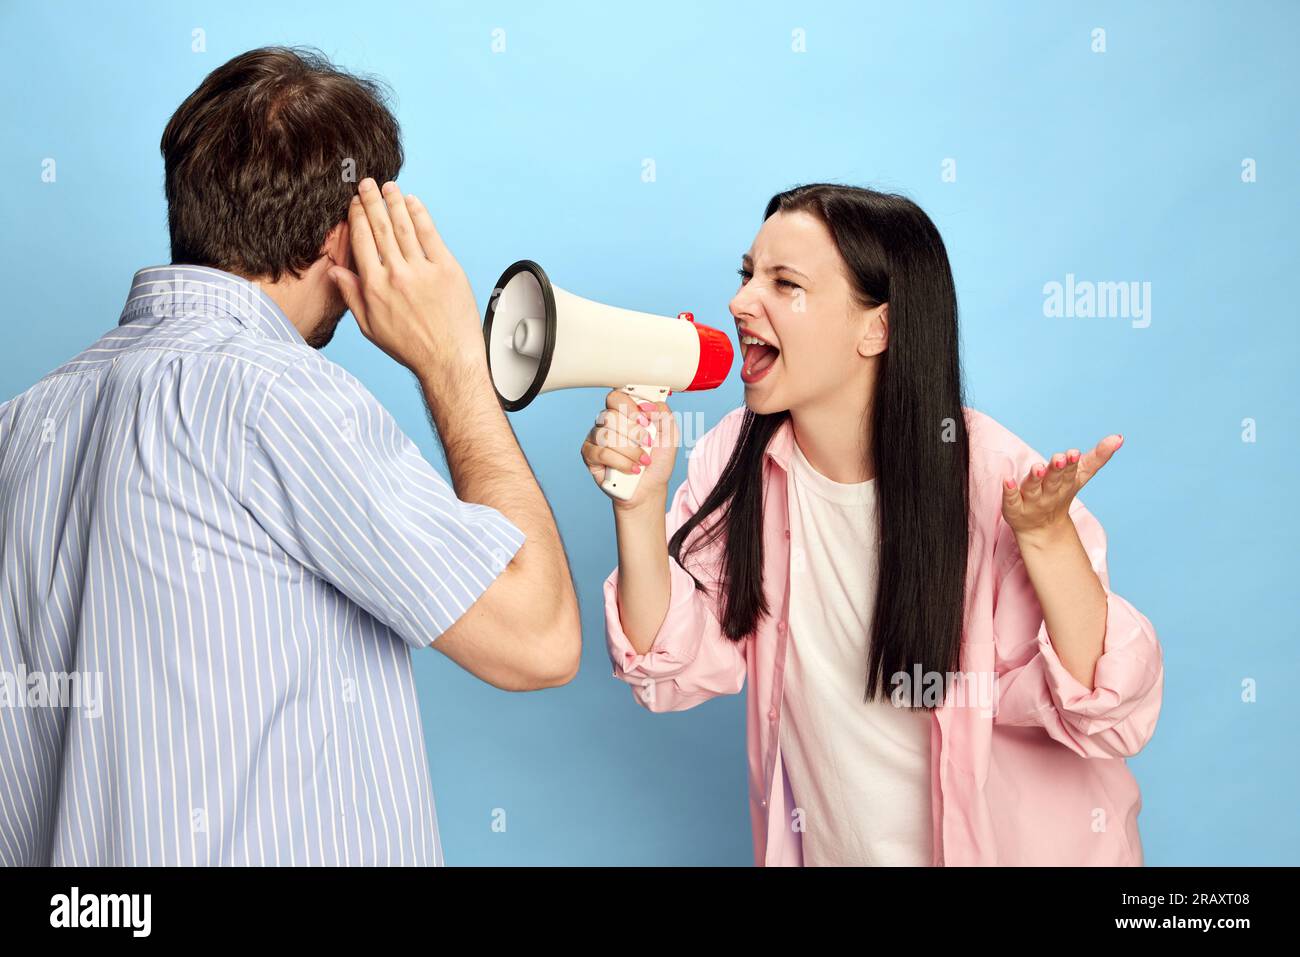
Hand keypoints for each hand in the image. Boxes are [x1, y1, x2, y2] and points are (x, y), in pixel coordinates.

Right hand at [328, 178, 484, 377]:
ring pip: (404, 227)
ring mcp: (423, 271)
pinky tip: (413, 202)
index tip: (354, 204)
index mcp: (375, 287)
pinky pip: (431, 235)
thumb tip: (335, 272)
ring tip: (388, 187)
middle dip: (371, 202)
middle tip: (366, 184)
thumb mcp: (371, 327)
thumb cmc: (411, 347)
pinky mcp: (447, 270)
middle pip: (380, 228)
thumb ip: (352, 296)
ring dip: (394, 203)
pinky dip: (420, 215)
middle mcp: (397, 275)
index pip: (362, 242)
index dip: (357, 218)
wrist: (448, 359)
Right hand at [580, 390, 678, 510]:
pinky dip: (621, 462)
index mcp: (625, 412)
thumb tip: (646, 405)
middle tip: (648, 443)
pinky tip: (632, 470)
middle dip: (633, 433)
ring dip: (630, 451)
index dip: (630, 406)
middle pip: (610, 415)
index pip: (617, 396)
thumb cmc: (657, 460)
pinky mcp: (590, 455)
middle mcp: (607, 422)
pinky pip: (601, 453)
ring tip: (643, 462)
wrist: (650, 488)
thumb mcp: (670, 435)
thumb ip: (663, 414)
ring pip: (606, 435)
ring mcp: (596, 437)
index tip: (645, 420)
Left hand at [1001, 433, 1124, 540]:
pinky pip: (1011, 500)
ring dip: (1035, 478)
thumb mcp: (1079, 476)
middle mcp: (1049, 492)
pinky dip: (1009, 491)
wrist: (1041, 529)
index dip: (1071, 463)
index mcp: (1065, 483)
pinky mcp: (1014, 509)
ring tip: (1037, 468)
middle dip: (1057, 469)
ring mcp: (1031, 501)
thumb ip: (1097, 457)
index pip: (1070, 472)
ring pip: (1033, 489)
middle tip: (1059, 458)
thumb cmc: (1060, 494)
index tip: (1073, 453)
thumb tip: (1119, 437)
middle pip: (1053, 480)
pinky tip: (1007, 480)